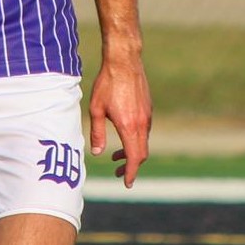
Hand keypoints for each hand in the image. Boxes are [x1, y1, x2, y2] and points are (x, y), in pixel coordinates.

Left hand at [89, 53, 151, 187]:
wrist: (124, 61)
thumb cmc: (107, 83)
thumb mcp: (96, 109)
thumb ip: (97, 133)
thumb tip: (97, 153)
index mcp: (129, 126)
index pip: (133, 157)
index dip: (130, 173)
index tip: (126, 183)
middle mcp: (142, 123)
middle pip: (141, 154)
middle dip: (130, 166)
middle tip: (117, 172)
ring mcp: (147, 115)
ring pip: (143, 142)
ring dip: (132, 152)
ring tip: (115, 155)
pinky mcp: (148, 108)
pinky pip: (145, 131)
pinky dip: (136, 140)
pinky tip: (123, 135)